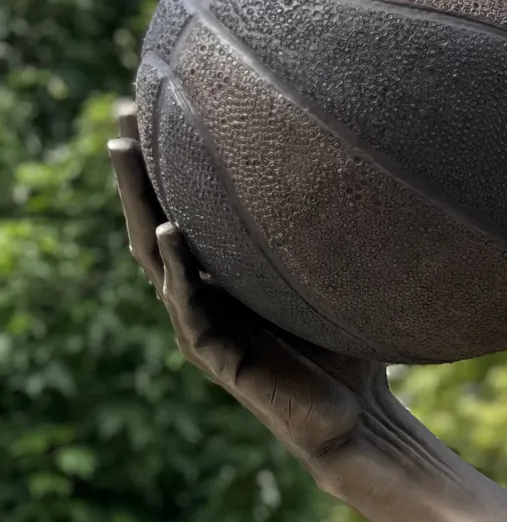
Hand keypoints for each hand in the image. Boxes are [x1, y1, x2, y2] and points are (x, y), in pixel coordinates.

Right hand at [107, 101, 394, 469]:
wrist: (360, 418)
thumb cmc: (353, 348)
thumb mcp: (336, 279)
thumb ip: (331, 236)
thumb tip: (368, 165)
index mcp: (225, 275)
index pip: (185, 208)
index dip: (167, 162)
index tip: (155, 103)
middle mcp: (204, 295)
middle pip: (154, 220)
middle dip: (135, 169)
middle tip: (121, 114)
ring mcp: (203, 325)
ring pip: (155, 257)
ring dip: (138, 205)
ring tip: (124, 157)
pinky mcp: (215, 356)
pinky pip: (187, 305)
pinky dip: (177, 268)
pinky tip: (171, 231)